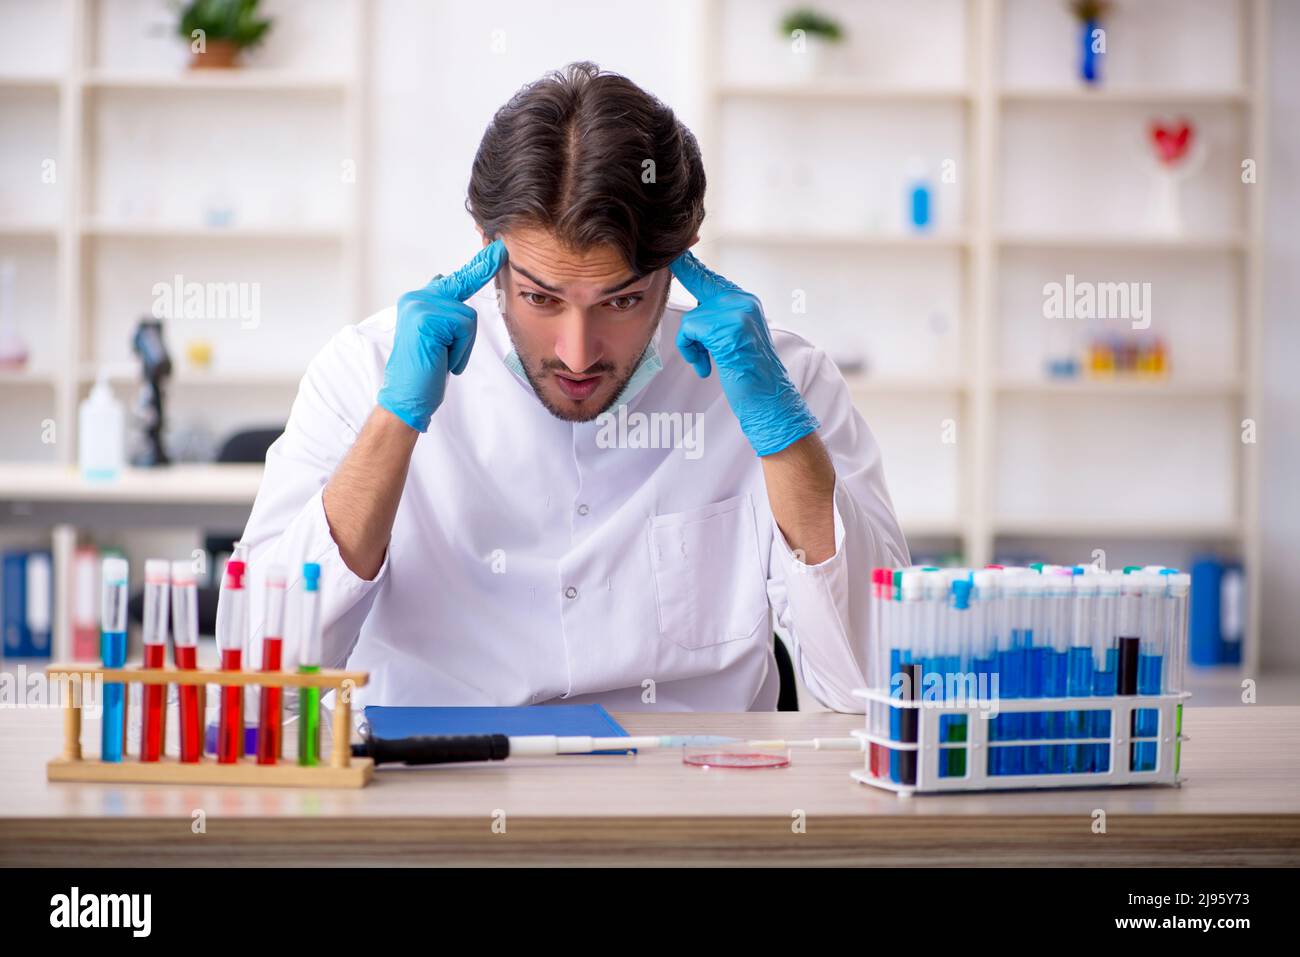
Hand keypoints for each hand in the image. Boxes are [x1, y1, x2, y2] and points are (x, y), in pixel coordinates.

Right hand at [377, 240, 506, 431]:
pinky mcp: (426, 318)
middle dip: (483, 269)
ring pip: (467, 317)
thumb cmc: (425, 371)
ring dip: (463, 345)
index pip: (454, 280)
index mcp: (418, 301)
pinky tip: (442, 360)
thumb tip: (447, 278)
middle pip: (464, 288)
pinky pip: (463, 328)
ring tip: (443, 357)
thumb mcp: (438, 336)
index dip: (477, 265)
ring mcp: (419, 306)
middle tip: (500, 250)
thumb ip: (444, 309)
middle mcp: (416, 298)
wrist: (406, 397)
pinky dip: (460, 350)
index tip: (496, 249)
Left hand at [670, 251, 818, 455]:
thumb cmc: (748, 374)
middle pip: (698, 283)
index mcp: (745, 302)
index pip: (712, 277)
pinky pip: (690, 331)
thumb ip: (716, 319)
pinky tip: (706, 368)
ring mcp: (737, 313)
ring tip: (705, 361)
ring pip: (692, 318)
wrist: (769, 399)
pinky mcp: (727, 329)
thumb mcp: (733, 338)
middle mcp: (743, 301)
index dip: (691, 263)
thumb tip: (694, 310)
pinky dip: (691, 352)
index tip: (678, 249)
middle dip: (683, 277)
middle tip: (673, 256)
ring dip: (691, 344)